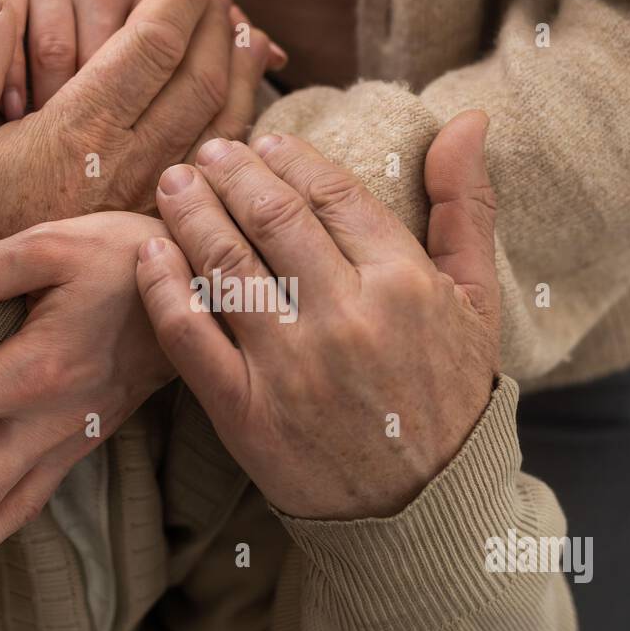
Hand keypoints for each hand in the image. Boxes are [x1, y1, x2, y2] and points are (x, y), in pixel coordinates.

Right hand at [0, 0, 272, 247]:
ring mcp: (151, 202)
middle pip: (200, 78)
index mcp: (79, 134)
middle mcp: (130, 167)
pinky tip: (241, 104)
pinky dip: (240, 126)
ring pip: (222, 125)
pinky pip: (218, 172)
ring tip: (242, 31)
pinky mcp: (159, 230)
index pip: (152, 47)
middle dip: (217, 23)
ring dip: (238, 70)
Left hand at [134, 112, 499, 520]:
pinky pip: (190, 337)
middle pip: (271, 218)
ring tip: (175, 182)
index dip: (290, 157)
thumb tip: (469, 119)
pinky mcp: (245, 414)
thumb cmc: (451, 398)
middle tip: (210, 150)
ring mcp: (290, 369)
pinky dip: (164, 289)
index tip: (266, 142)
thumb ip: (467, 208)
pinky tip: (151, 252)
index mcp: (404, 284)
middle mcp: (345, 319)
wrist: (424, 510)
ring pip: (225, 266)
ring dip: (191, 212)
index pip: (332, 193)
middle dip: (232, 171)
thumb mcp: (478, 302)